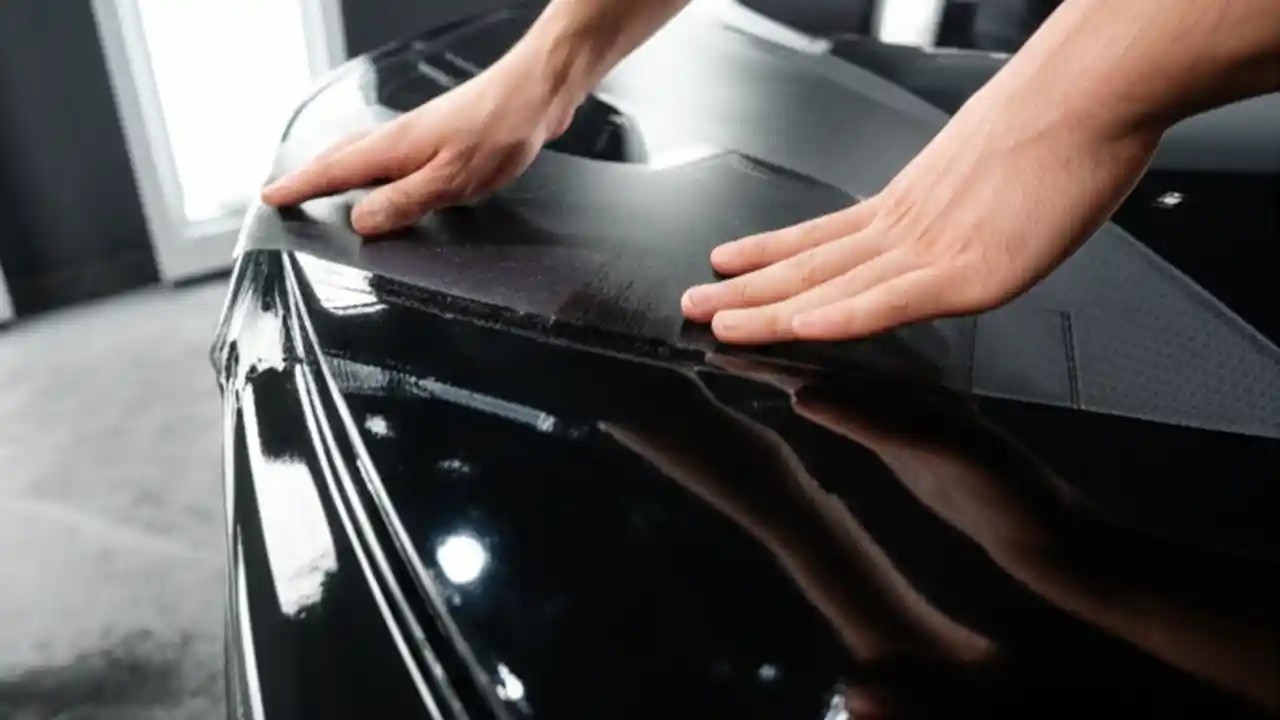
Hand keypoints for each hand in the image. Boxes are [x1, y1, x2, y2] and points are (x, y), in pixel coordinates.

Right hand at [261, 49, 578, 235]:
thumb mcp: (452, 179)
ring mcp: (420, 135)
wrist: (537, 91)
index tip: (270, 199)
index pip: (333, 171)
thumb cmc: (500, 129)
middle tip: (284, 195)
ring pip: (364, 154)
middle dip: (310, 178)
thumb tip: (361, 221)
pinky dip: (371, 168)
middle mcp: (400, 137)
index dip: (300, 187)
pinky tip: (385, 178)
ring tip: (321, 189)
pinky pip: (390, 156)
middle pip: (341, 158)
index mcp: (394, 148)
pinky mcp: (441, 138)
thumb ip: (405, 201)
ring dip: (338, 171)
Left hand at [681, 88, 1161, 343]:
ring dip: (772, 309)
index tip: (726, 263)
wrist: (1098, 89)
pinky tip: (801, 325)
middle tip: (693, 305)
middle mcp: (909, 226)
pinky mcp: (970, 270)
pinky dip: (845, 316)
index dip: (770, 253)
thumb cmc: (1061, 122)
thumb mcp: (993, 166)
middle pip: (813, 265)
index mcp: (914, 203)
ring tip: (718, 322)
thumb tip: (963, 207)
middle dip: (749, 290)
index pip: (825, 236)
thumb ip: (963, 203)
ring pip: (836, 287)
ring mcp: (934, 249)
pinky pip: (893, 300)